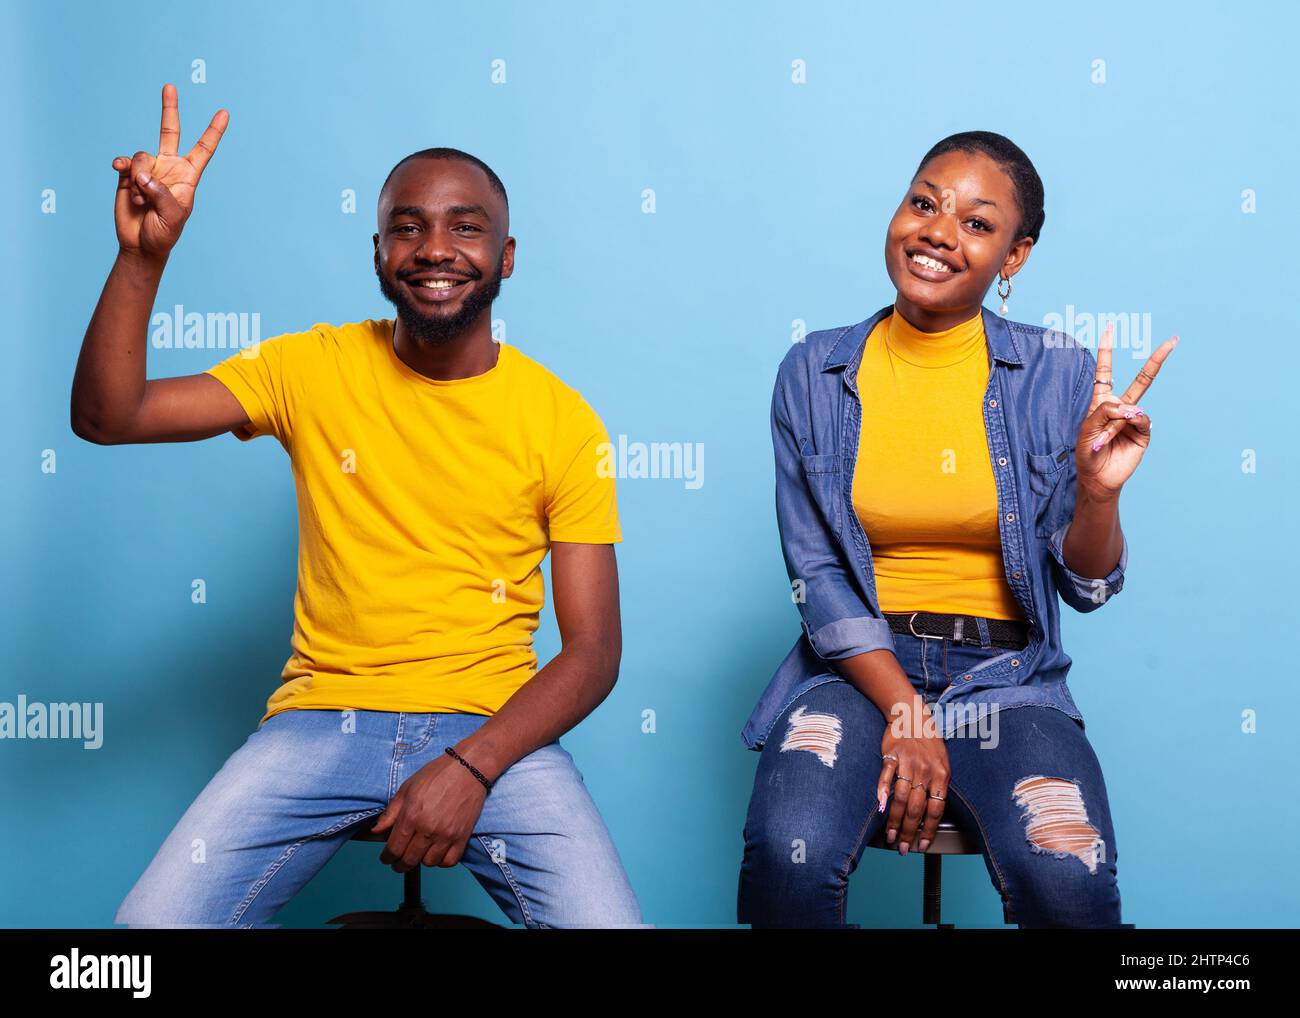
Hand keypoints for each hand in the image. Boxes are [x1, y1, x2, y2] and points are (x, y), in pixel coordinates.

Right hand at [112, 82, 227, 260]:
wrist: (140, 244)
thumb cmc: (164, 233)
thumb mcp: (173, 216)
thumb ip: (161, 192)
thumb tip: (143, 173)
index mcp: (187, 176)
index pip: (203, 149)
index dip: (213, 131)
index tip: (224, 112)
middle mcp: (168, 167)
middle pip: (169, 132)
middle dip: (169, 108)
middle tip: (170, 86)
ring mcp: (147, 168)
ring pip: (142, 156)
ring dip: (140, 179)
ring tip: (142, 199)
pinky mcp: (127, 174)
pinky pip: (125, 161)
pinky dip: (124, 168)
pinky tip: (121, 174)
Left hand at [369, 750, 487, 872]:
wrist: (468, 768)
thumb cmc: (436, 775)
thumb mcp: (407, 788)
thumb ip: (390, 812)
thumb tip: (375, 830)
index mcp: (411, 816)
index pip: (394, 849)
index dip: (387, 858)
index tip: (386, 858)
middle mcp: (428, 829)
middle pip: (409, 860)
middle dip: (400, 864)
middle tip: (398, 863)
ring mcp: (446, 834)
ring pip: (429, 863)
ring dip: (421, 861)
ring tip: (420, 853)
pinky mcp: (462, 837)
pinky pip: (449, 861)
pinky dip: (442, 862)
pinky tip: (437, 853)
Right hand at [877, 698, 949, 854]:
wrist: (912, 716)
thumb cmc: (928, 743)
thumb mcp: (941, 764)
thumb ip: (936, 787)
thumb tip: (929, 814)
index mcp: (941, 776)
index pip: (936, 810)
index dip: (928, 830)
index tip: (922, 845)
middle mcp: (925, 771)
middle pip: (917, 809)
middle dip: (908, 832)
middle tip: (901, 848)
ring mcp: (907, 764)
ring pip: (901, 798)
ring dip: (894, 820)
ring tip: (889, 836)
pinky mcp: (891, 756)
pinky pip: (886, 777)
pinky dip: (882, 792)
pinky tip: (879, 807)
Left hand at [1075, 322, 1177, 499]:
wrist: (1098, 478)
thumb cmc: (1087, 453)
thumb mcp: (1086, 428)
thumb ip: (1104, 412)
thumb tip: (1131, 407)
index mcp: (1103, 402)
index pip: (1106, 372)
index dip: (1107, 350)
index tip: (1111, 328)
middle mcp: (1121, 407)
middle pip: (1142, 379)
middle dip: (1157, 360)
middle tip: (1173, 341)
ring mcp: (1134, 419)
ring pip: (1134, 406)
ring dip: (1115, 422)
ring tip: (1102, 440)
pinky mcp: (1144, 432)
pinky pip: (1141, 420)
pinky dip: (1127, 426)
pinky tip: (1117, 436)